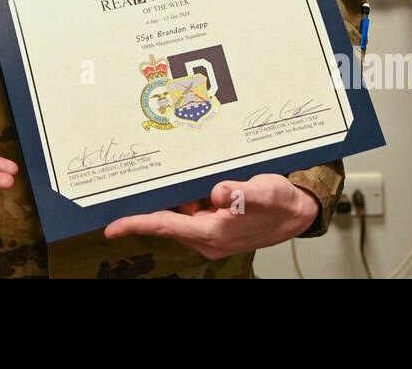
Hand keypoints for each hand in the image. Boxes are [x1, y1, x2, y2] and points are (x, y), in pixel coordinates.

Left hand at [103, 174, 318, 258]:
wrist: (298, 212)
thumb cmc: (281, 204)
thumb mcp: (265, 192)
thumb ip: (242, 194)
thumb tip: (218, 192)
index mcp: (213, 232)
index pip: (165, 227)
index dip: (136, 224)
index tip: (112, 227)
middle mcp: (208, 237)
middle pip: (167, 220)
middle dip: (151, 203)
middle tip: (132, 183)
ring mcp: (211, 233)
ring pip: (178, 215)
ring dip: (172, 198)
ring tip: (165, 174)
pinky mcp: (216, 225)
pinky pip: (190, 213)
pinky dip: (185, 199)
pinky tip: (188, 182)